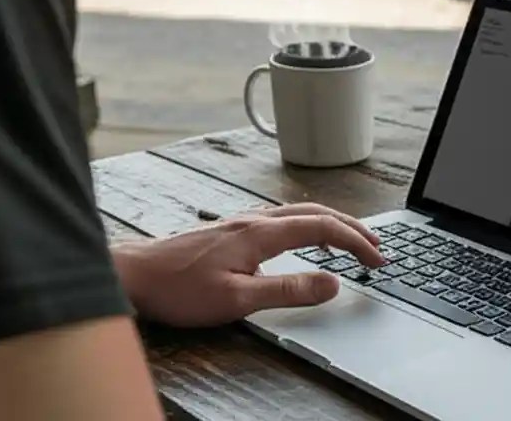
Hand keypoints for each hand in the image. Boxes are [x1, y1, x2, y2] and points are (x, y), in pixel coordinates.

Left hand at [111, 204, 383, 326]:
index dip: (356, 242)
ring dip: (332, 222)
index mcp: (262, 233)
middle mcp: (255, 220)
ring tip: (351, 239)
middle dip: (352, 228)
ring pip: (300, 211)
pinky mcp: (231, 230)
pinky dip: (309, 224)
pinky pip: (283, 217)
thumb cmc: (178, 289)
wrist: (133, 274)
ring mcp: (242, 222)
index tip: (378, 259)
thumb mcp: (237, 299)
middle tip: (377, 247)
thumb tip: (332, 283)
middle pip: (317, 212)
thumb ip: (288, 290)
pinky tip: (305, 237)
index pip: (323, 228)